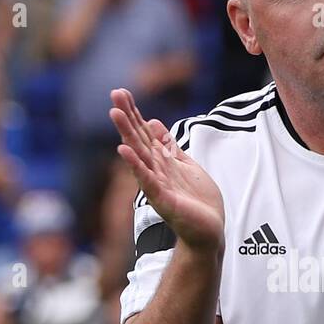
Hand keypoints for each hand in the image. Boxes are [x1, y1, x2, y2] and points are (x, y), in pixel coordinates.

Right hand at [109, 89, 224, 252]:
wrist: (208, 232)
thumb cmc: (197, 202)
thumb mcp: (185, 165)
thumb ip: (169, 147)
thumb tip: (154, 123)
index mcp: (161, 162)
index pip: (144, 133)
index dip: (135, 112)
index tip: (122, 92)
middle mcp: (155, 171)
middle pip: (139, 139)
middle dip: (128, 116)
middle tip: (115, 94)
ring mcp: (157, 185)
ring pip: (140, 155)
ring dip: (127, 134)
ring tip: (115, 113)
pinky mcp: (163, 200)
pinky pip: (148, 180)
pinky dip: (136, 166)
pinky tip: (125, 151)